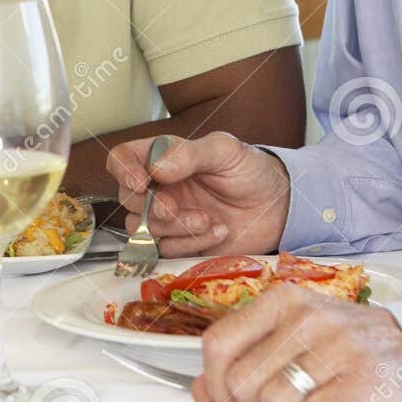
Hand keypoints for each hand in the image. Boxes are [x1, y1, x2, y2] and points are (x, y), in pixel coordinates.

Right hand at [107, 132, 290, 256]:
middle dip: (150, 207)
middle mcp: (158, 188)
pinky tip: (218, 232)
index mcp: (162, 159)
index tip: (141, 183)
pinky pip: (166, 251)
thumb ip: (189, 153)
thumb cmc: (251, 172)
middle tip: (175, 207)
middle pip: (126, 200)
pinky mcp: (180, 245)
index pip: (122, 159)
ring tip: (208, 220)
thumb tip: (156, 167)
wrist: (279, 209)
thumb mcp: (225, 151)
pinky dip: (192, 244)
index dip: (123, 170)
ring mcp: (167, 219)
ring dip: (173, 229)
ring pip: (142, 230)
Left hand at [193, 285, 401, 401]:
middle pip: (240, 381)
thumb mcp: (292, 337)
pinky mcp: (367, 380)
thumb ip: (243, 358)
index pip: (217, 344)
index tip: (232, 399)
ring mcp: (338, 346)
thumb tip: (200, 391)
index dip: (216, 382)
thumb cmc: (348, 346)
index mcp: (281, 301)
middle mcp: (307, 317)